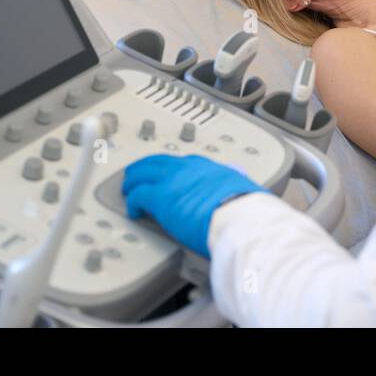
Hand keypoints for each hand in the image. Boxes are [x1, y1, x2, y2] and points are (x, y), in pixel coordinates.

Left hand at [122, 154, 269, 257]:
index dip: (169, 167)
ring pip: (142, 173)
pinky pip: (138, 196)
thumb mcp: (242, 190)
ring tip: (129, 189)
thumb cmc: (245, 207)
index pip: (181, 162)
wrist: (238, 214)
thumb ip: (236, 190)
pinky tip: (133, 211)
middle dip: (144, 167)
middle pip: (157, 162)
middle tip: (137, 174)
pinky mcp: (160, 198)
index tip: (166, 172)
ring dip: (134, 181)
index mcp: (206, 166)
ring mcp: (171, 181)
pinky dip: (132, 203)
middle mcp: (187, 168)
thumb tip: (245, 197)